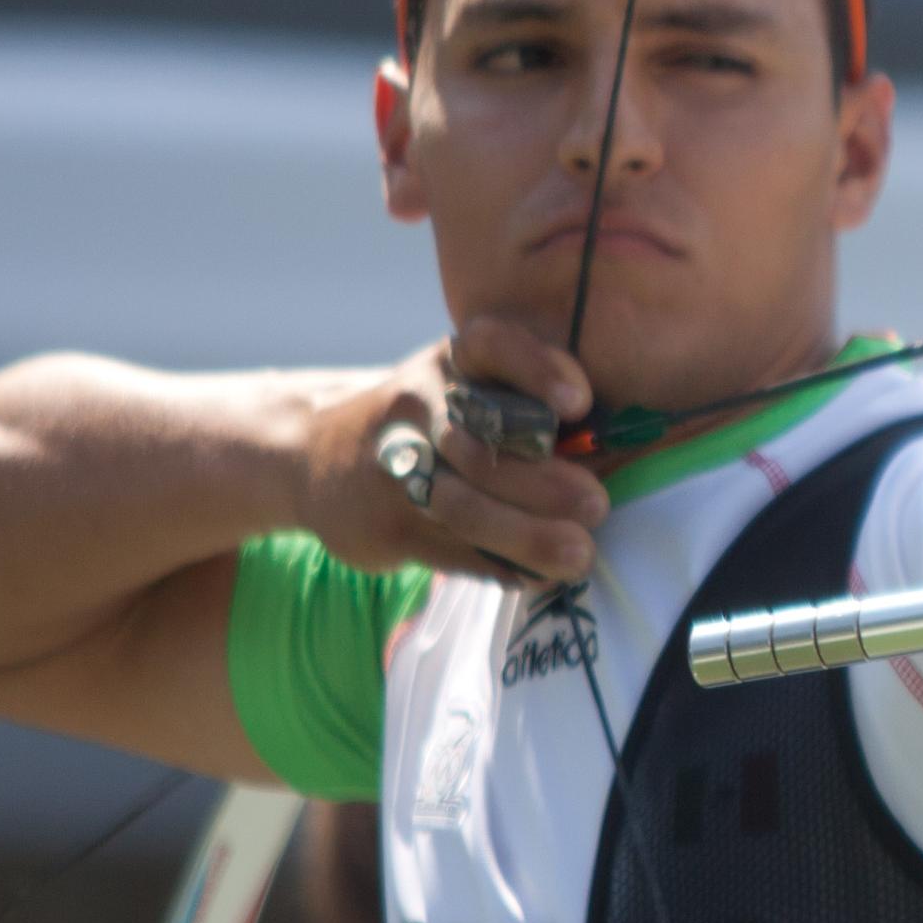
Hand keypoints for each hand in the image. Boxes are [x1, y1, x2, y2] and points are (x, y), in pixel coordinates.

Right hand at [300, 323, 611, 584]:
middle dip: (541, 479)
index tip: (579, 404)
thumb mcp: (464, 387)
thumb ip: (525, 410)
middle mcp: (419, 404)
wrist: (312, 453)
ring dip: (524, 534)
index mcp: (452, 361)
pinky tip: (533, 576)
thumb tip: (610, 455)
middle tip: (596, 506)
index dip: (536, 369)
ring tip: (576, 554)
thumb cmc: (431, 418)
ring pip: (461, 505)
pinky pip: (446, 550)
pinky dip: (495, 565)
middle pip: (481, 443)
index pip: (492, 346)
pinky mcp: (383, 526)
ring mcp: (394, 466)